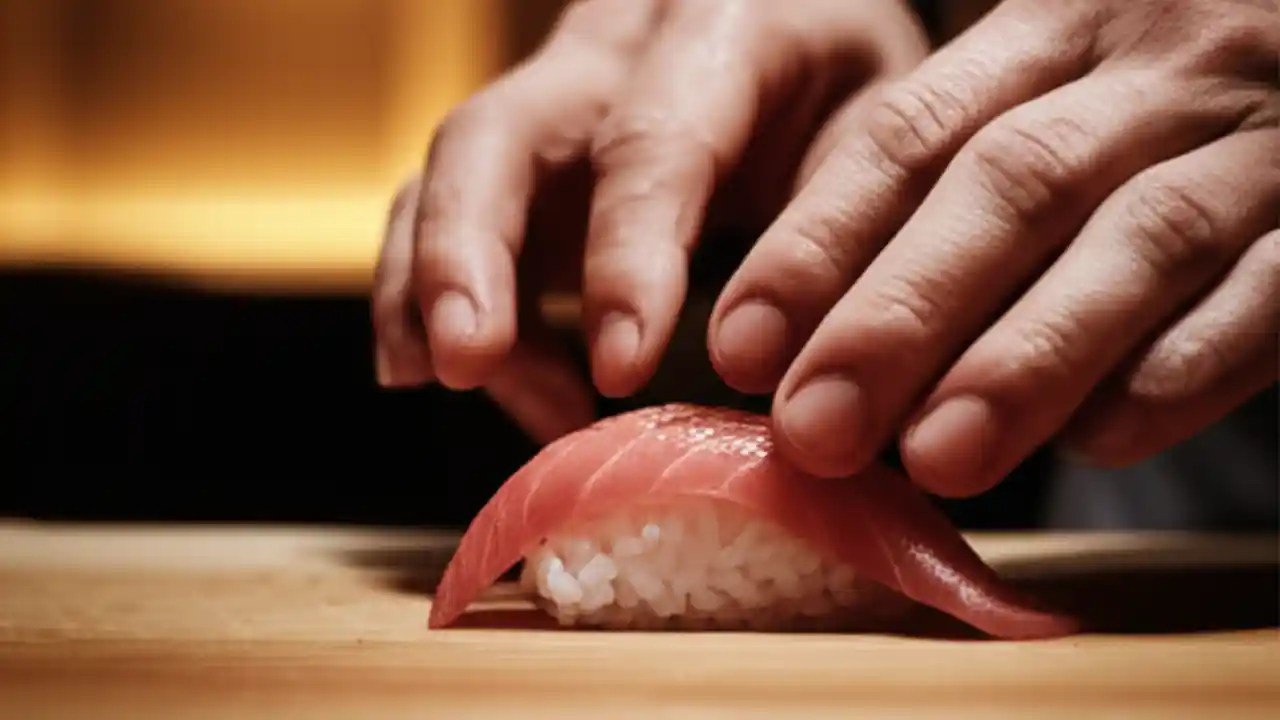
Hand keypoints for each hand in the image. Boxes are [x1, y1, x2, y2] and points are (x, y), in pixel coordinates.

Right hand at [372, 0, 927, 442]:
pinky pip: (444, 216)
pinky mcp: (519, 159)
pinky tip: (437, 368)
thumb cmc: (850, 88)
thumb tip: (789, 375)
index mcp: (716, 30)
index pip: (651, 142)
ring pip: (450, 178)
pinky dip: (425, 295)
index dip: (627, 254)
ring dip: (430, 287)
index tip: (620, 366)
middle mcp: (606, 55)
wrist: (805, 24)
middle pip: (494, 138)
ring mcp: (548, 103)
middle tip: (466, 361)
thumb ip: (841, 236)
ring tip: (450, 380)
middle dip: (466, 255)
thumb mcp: (882, 134)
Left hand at [708, 0, 1277, 493]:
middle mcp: (1154, 71)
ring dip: (1028, 357)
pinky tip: (1103, 439)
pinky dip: (1188, 365)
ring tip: (937, 458)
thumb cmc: (1152, 104)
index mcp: (1052, 32)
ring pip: (1139, 242)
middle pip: (1010, 186)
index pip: (911, 136)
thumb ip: (952, 188)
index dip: (818, 245)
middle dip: (902, 313)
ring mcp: (1261, 139)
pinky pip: (1274, 290)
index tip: (741, 348)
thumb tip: (815, 350)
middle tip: (816, 429)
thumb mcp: (1051, 92)